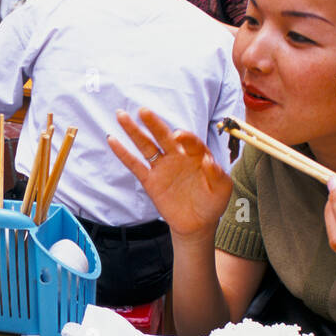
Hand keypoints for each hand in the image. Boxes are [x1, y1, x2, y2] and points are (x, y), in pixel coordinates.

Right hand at [107, 108, 232, 238]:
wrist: (198, 223)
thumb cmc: (212, 202)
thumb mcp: (222, 189)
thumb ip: (217, 174)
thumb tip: (207, 161)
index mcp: (196, 154)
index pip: (189, 141)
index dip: (185, 137)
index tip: (178, 136)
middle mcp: (177, 156)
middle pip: (163, 136)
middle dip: (153, 123)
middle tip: (143, 111)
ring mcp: (162, 168)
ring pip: (146, 145)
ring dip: (134, 131)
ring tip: (121, 115)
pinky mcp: (150, 181)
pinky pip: (135, 165)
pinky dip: (123, 153)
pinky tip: (112, 140)